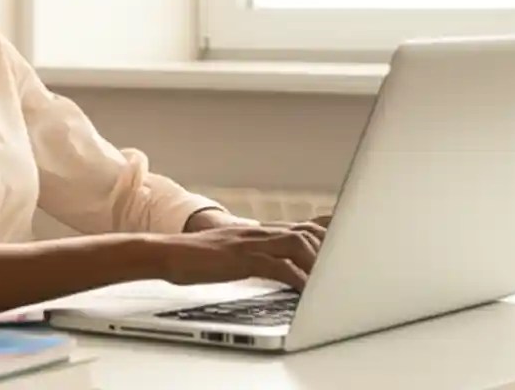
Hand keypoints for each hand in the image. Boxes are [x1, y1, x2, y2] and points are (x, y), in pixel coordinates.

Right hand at [153, 220, 327, 290]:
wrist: (167, 252)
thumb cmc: (197, 257)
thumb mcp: (233, 251)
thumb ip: (256, 254)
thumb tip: (277, 267)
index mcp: (258, 231)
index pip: (302, 224)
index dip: (328, 230)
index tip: (348, 239)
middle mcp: (258, 232)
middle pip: (306, 231)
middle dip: (329, 248)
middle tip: (343, 267)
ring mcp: (250, 243)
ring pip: (297, 243)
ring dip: (317, 262)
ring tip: (328, 281)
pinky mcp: (241, 259)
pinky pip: (276, 265)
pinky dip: (295, 277)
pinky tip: (304, 290)